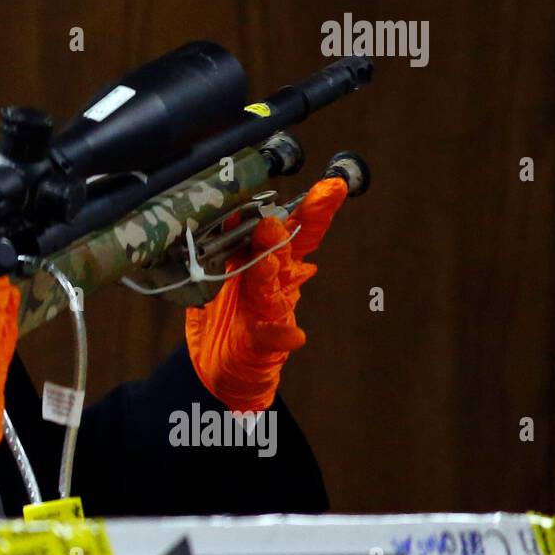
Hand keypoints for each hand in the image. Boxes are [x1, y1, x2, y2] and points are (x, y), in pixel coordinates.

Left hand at [184, 177, 347, 411]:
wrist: (222, 367)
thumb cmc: (225, 315)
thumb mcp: (221, 273)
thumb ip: (231, 242)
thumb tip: (236, 207)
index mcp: (268, 263)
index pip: (293, 231)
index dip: (312, 209)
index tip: (332, 186)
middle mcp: (275, 284)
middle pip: (285, 254)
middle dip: (285, 236)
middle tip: (275, 221)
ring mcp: (270, 314)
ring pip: (272, 288)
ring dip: (271, 272)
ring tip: (270, 259)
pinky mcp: (261, 344)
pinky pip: (272, 339)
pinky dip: (283, 337)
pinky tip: (295, 336)